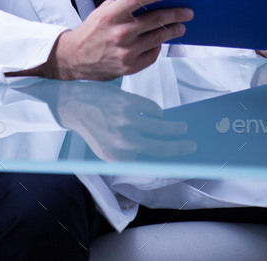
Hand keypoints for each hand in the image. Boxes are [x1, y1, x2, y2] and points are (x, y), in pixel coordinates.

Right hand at [31, 0, 192, 80]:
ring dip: (172, 31)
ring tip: (180, 27)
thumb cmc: (91, 32)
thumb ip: (123, 6)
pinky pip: (151, 55)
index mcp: (111, 15)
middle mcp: (120, 33)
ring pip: (157, 38)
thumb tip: (148, 1)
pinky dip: (158, 47)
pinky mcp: (129, 67)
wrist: (73, 58)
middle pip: (154, 20)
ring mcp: (125, 51)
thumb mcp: (102, 12)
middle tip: (187, 12)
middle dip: (175, 14)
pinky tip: (161, 42)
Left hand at [53, 81, 195, 160]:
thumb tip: (157, 157)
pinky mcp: (128, 102)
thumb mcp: (108, 152)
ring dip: (174, 128)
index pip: (152, 163)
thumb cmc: (94, 130)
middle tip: (191, 144)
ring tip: (182, 127)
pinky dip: (158, 112)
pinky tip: (158, 115)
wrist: (76, 105)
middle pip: (162, 147)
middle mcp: (124, 142)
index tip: (185, 157)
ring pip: (162, 126)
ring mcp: (127, 121)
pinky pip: (153, 109)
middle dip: (180, 146)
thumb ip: (130, 156)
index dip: (171, 160)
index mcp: (119, 158)